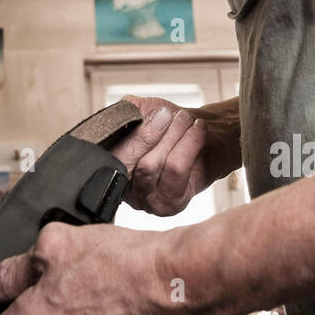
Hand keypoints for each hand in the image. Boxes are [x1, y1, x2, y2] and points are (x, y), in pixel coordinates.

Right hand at [110, 95, 240, 217]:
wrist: (204, 138)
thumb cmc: (171, 128)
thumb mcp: (145, 111)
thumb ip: (129, 109)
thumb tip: (129, 112)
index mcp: (110, 167)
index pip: (109, 155)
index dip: (132, 134)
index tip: (155, 113)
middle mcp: (124, 190)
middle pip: (128, 163)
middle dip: (151, 134)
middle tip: (169, 114)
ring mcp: (146, 202)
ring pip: (151, 165)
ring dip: (172, 136)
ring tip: (185, 119)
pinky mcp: (170, 205)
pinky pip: (175, 172)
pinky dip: (189, 144)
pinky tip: (197, 130)